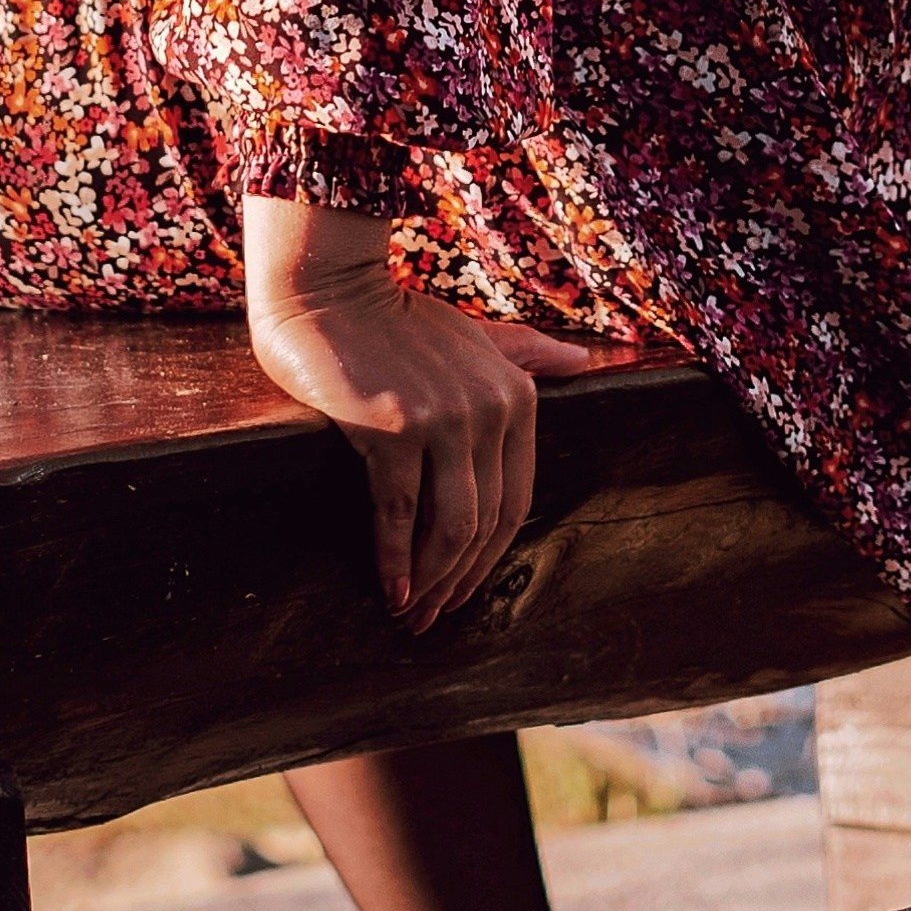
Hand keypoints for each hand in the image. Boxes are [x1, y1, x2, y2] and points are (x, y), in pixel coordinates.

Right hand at [240, 197, 620, 625]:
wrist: (328, 290)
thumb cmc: (396, 317)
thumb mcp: (473, 335)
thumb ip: (525, 354)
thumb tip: (582, 363)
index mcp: (516, 395)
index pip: (516, 500)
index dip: (490, 558)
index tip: (461, 591)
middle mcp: (491, 409)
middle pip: (485, 524)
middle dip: (458, 582)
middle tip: (430, 620)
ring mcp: (445, 420)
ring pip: (449, 529)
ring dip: (431, 584)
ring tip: (409, 614)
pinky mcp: (393, 429)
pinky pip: (400, 515)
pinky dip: (396, 562)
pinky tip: (391, 592)